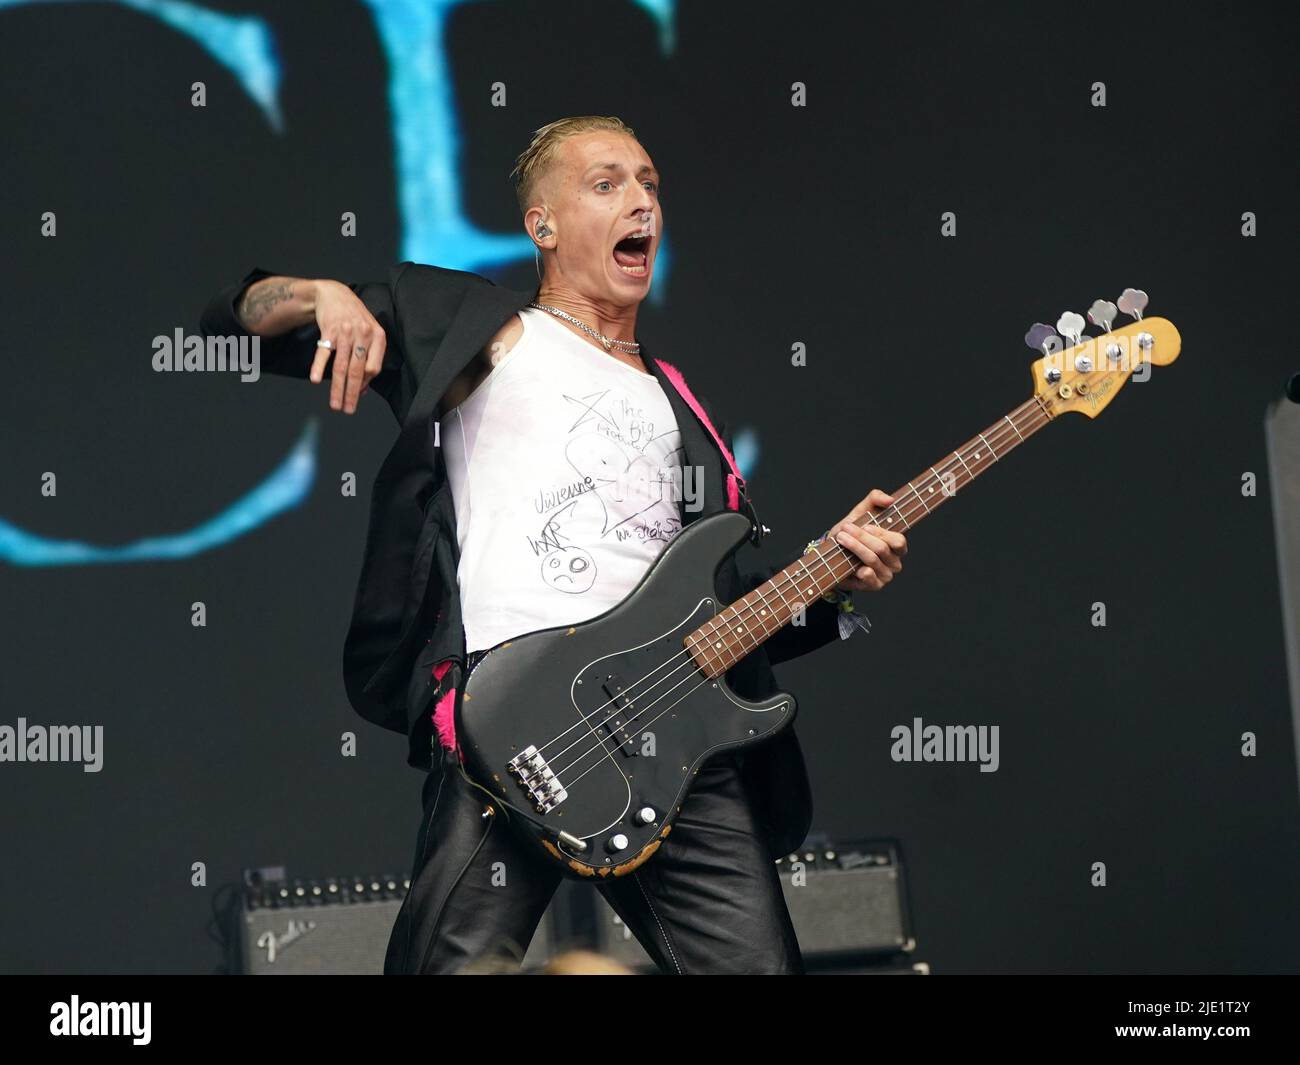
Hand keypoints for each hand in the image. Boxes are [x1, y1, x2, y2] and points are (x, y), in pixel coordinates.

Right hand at [309, 280, 387, 413]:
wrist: (334, 294)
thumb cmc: (354, 319)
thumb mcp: (368, 335)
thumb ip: (368, 360)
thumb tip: (363, 391)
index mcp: (378, 336)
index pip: (374, 368)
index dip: (366, 384)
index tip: (358, 395)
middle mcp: (363, 334)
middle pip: (358, 370)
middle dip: (352, 393)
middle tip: (348, 410)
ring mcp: (345, 332)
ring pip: (341, 366)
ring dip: (337, 388)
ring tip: (335, 404)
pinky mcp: (328, 329)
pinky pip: (323, 352)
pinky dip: (319, 367)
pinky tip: (316, 380)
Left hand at [826, 489, 906, 591]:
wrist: (831, 554)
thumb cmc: (851, 533)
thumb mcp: (861, 512)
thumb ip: (875, 499)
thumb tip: (890, 499)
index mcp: (896, 545)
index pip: (899, 541)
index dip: (882, 533)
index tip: (865, 526)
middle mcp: (894, 561)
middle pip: (882, 549)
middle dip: (861, 537)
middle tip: (845, 529)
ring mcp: (885, 575)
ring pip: (872, 560)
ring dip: (854, 547)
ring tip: (841, 538)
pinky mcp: (874, 585)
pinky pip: (870, 578)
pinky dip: (860, 570)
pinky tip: (852, 565)